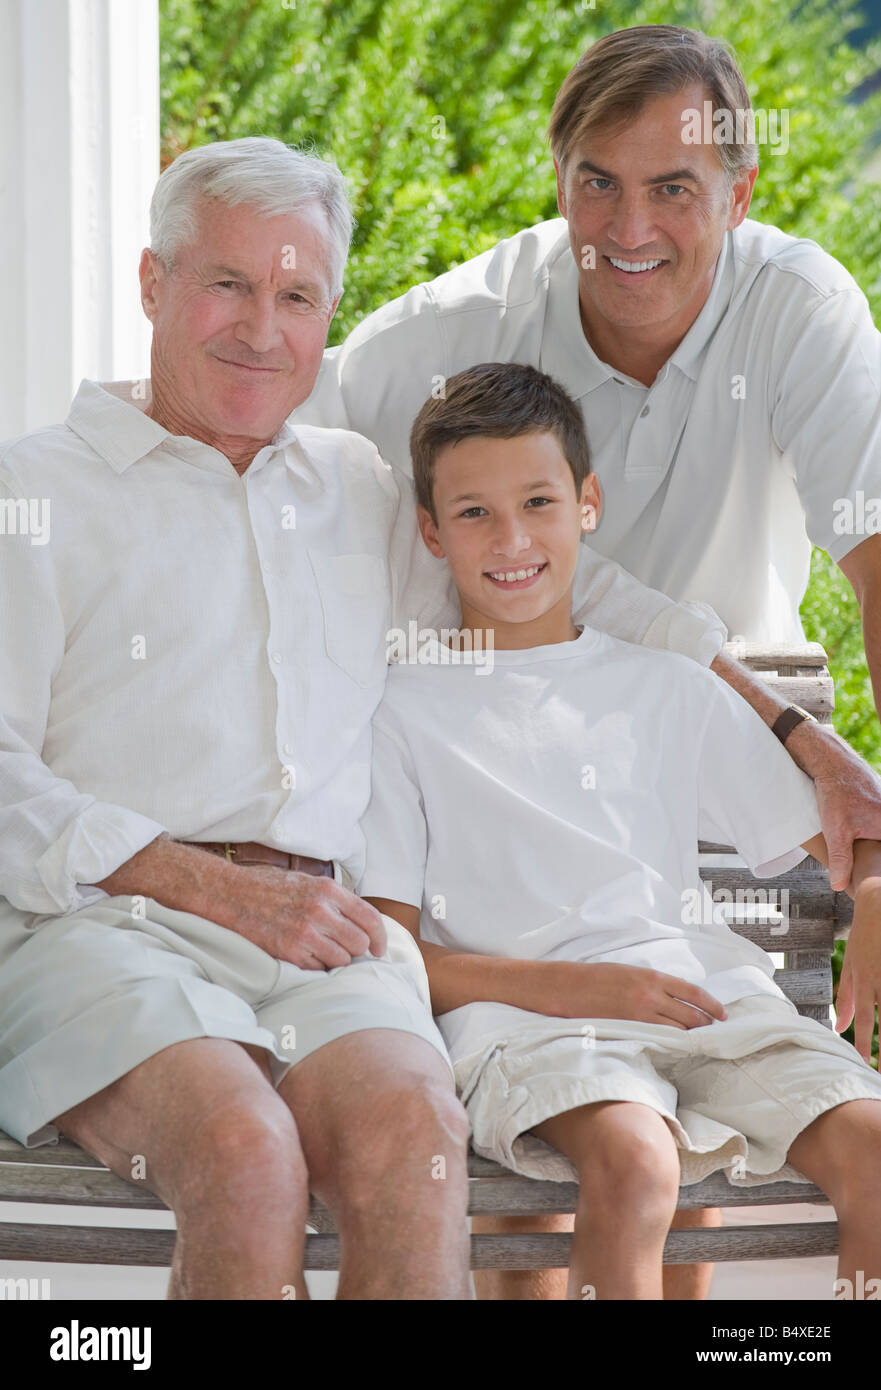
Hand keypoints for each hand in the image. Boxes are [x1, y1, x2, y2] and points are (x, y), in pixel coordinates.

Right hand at [225, 866, 386, 969]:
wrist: (231, 894)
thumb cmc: (269, 887)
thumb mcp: (308, 882)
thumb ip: (335, 900)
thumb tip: (361, 923)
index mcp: (328, 890)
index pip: (370, 918)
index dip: (380, 937)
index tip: (379, 949)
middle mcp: (320, 911)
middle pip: (359, 943)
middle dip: (357, 950)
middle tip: (346, 950)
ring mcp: (305, 933)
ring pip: (341, 959)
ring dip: (336, 960)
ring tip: (322, 950)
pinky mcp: (289, 952)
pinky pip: (318, 969)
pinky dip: (316, 966)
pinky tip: (306, 955)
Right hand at [547, 961, 725, 1029]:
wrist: (570, 987)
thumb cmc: (597, 977)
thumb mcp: (631, 972)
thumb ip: (654, 984)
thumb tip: (675, 998)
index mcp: (653, 977)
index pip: (693, 992)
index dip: (712, 1005)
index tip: (722, 1014)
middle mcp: (651, 995)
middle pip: (690, 1015)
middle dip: (704, 1024)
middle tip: (711, 1030)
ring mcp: (641, 1014)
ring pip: (677, 1030)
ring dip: (689, 1036)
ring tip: (696, 1040)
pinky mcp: (630, 1028)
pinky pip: (659, 1038)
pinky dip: (670, 1042)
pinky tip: (675, 1045)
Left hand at [809, 738, 880, 893]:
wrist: (833, 762)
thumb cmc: (837, 795)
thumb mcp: (837, 832)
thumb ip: (842, 860)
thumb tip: (839, 887)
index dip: (876, 864)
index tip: (867, 861)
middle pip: (880, 843)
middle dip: (872, 851)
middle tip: (861, 856)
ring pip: (878, 832)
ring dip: (872, 841)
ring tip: (860, 849)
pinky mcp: (880, 800)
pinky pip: (876, 821)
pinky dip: (872, 829)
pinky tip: (861, 831)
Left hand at [834, 881, 880, 1065]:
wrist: (879, 901)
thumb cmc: (866, 937)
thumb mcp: (852, 967)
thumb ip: (845, 999)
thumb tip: (837, 1027)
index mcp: (864, 982)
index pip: (863, 1022)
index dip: (863, 1046)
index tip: (864, 1069)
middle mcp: (880, 981)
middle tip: (880, 1075)